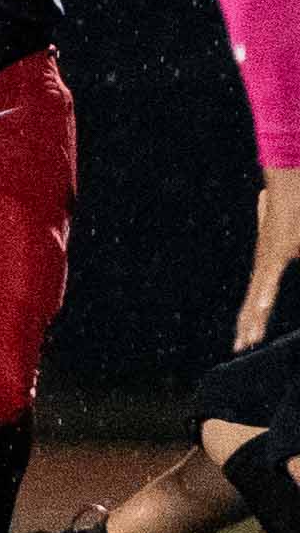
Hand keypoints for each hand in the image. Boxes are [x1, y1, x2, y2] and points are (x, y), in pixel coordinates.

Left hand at [240, 169, 299, 350]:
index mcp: (268, 263)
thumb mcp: (295, 239)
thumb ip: (291, 247)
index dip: (250, 316)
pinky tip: (258, 307)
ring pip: (257, 293)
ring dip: (253, 316)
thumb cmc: (291, 207)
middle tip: (238, 347)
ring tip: (247, 338)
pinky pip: (269, 276)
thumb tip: (290, 247)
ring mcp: (267, 258)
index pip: (257, 295)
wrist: (287, 185)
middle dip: (247, 324)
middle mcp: (263, 263)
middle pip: (252, 300)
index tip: (245, 337)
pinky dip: (263, 292)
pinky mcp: (274, 250)